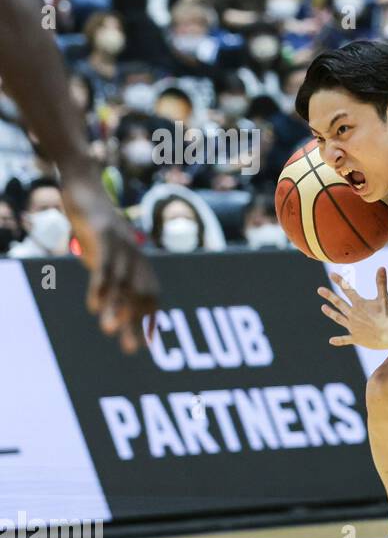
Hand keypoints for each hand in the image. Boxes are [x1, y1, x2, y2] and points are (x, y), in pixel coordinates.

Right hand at [63, 178, 159, 354]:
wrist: (85, 188)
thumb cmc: (94, 224)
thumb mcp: (104, 253)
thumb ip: (109, 276)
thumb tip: (108, 302)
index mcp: (138, 260)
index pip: (151, 295)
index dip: (149, 319)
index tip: (144, 344)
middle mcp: (136, 255)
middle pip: (141, 293)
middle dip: (135, 322)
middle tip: (129, 349)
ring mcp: (122, 244)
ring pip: (123, 283)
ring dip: (117, 308)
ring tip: (110, 331)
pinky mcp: (105, 236)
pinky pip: (104, 266)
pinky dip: (100, 287)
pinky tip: (94, 307)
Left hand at [318, 267, 387, 348]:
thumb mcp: (385, 298)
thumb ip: (381, 283)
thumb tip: (381, 267)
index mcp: (359, 304)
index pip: (347, 289)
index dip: (339, 281)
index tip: (331, 274)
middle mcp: (353, 314)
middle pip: (339, 303)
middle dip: (329, 295)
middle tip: (319, 290)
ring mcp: (353, 327)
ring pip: (339, 318)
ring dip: (331, 312)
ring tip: (323, 308)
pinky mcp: (356, 338)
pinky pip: (345, 339)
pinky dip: (338, 340)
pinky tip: (331, 341)